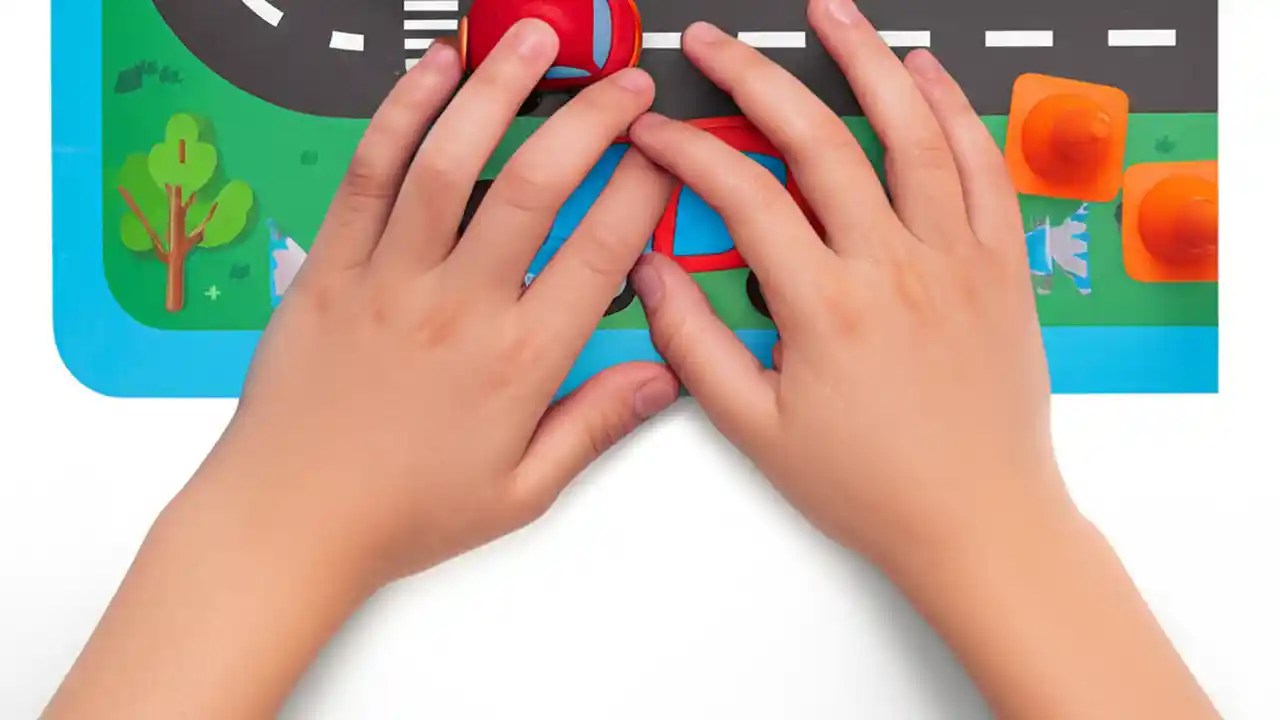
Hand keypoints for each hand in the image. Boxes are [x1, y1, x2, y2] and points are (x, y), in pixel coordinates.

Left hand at [46, 21, 677, 718]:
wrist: (288, 522)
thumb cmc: (398, 512)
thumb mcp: (521, 491)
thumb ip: (596, 425)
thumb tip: (659, 377)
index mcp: (516, 363)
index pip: (600, 251)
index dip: (642, 189)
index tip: (663, 153)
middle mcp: (457, 308)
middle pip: (538, 185)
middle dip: (592, 118)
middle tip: (623, 82)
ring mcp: (389, 280)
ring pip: (452, 160)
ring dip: (500, 89)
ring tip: (537, 40)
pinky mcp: (330, 267)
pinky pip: (369, 173)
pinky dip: (402, 113)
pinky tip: (434, 71)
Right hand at [626, 4, 1214, 716]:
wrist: (979, 520)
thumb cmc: (876, 487)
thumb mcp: (758, 432)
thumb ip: (695, 347)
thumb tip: (653, 276)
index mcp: (827, 308)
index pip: (742, 196)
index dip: (686, 151)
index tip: (654, 132)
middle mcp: (895, 268)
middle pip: (819, 138)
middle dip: (755, 76)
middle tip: (717, 43)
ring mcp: (957, 259)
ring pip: (911, 130)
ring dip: (866, 59)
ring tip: (829, 15)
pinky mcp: (1001, 266)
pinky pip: (983, 167)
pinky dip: (954, 110)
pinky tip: (925, 75)